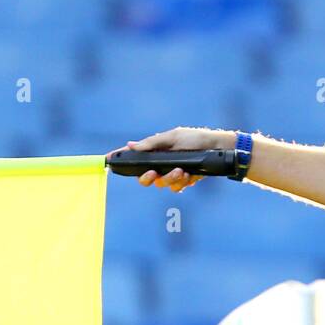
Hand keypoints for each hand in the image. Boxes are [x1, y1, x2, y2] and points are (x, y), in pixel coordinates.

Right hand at [109, 126, 234, 192]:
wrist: (217, 149)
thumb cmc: (195, 139)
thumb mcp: (173, 137)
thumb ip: (152, 143)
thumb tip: (130, 145)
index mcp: (156, 151)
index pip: (134, 157)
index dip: (121, 159)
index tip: (107, 161)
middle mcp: (162, 164)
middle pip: (145, 178)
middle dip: (148, 178)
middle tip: (153, 173)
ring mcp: (173, 173)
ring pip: (162, 184)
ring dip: (170, 179)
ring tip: (182, 170)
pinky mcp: (184, 180)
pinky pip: (177, 187)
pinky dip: (182, 182)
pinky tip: (189, 175)